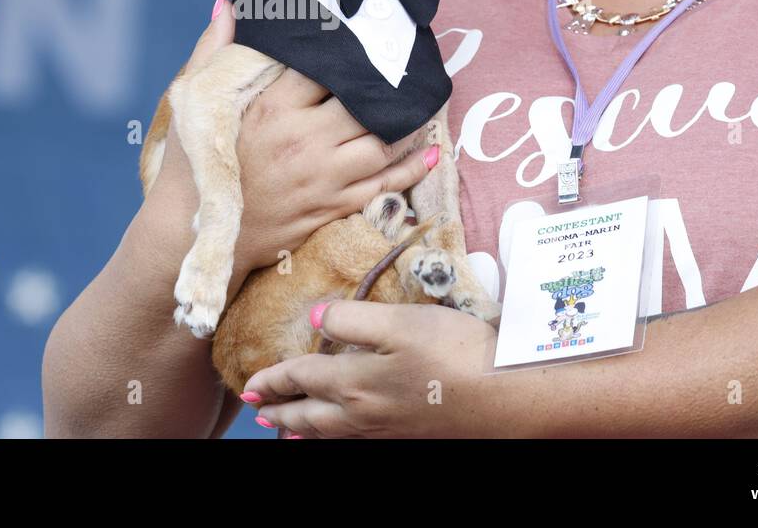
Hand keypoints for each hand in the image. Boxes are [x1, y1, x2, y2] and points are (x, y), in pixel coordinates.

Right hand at [158, 0, 441, 277]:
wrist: (187, 234)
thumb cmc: (189, 164)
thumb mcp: (191, 98)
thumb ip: (213, 48)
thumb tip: (226, 3)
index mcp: (272, 108)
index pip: (326, 69)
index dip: (351, 50)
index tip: (368, 34)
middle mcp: (304, 141)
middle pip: (365, 104)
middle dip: (391, 84)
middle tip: (409, 64)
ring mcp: (321, 178)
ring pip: (383, 144)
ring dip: (410, 124)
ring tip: (426, 102)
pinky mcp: (329, 208)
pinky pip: (382, 186)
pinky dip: (412, 169)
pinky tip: (432, 151)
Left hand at [241, 300, 508, 437]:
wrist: (507, 397)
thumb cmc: (457, 353)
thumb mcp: (401, 321)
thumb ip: (354, 317)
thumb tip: (316, 316)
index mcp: (355, 381)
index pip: (302, 377)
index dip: (274, 379)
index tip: (249, 384)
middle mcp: (363, 411)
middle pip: (308, 414)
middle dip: (278, 411)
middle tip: (254, 411)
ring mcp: (386, 428)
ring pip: (329, 433)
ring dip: (300, 430)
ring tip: (281, 431)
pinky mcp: (407, 433)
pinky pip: (353, 440)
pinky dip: (331, 439)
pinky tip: (337, 436)